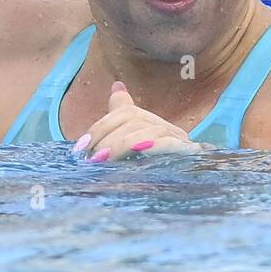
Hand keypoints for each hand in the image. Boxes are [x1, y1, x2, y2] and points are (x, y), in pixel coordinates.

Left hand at [72, 81, 212, 161]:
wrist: (188, 186)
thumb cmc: (152, 169)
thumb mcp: (132, 145)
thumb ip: (119, 119)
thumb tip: (117, 85)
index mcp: (150, 122)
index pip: (125, 112)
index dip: (101, 126)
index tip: (81, 146)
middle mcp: (165, 126)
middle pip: (134, 120)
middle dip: (107, 138)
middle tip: (92, 157)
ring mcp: (178, 139)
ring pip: (147, 132)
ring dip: (121, 145)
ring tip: (103, 160)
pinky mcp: (189, 153)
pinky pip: (169, 144)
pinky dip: (152, 147)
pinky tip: (138, 153)